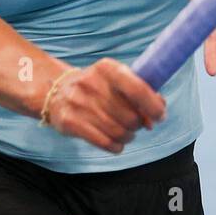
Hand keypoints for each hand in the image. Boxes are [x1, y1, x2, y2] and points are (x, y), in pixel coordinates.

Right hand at [42, 59, 166, 152]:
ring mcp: (78, 103)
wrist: (56, 92)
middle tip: (135, 124)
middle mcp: (91, 83)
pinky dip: (116, 146)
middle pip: (130, 116)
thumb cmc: (96, 87)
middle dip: (138, 124)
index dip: (153, 106)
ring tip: (125, 132)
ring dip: (128, 136)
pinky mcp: (70, 122)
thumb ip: (139, 93)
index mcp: (106, 68)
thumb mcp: (115, 80)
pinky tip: (115, 142)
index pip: (137, 89)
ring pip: (119, 132)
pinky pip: (105, 143)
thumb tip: (157, 116)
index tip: (160, 116)